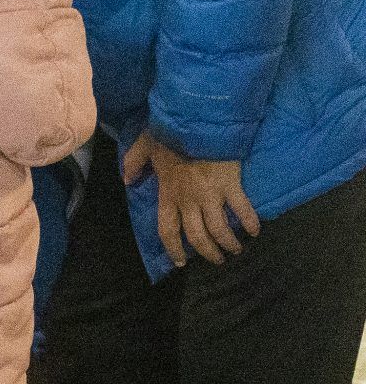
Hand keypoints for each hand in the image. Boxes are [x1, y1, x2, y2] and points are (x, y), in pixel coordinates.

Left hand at [123, 132, 258, 264]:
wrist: (197, 122)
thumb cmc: (171, 133)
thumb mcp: (145, 146)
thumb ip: (134, 163)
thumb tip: (127, 180)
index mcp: (168, 194)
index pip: (168, 229)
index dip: (174, 248)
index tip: (181, 261)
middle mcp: (189, 201)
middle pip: (197, 236)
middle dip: (207, 252)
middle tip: (217, 260)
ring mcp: (211, 195)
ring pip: (219, 230)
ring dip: (228, 243)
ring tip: (235, 250)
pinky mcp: (231, 186)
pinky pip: (242, 210)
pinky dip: (250, 222)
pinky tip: (255, 231)